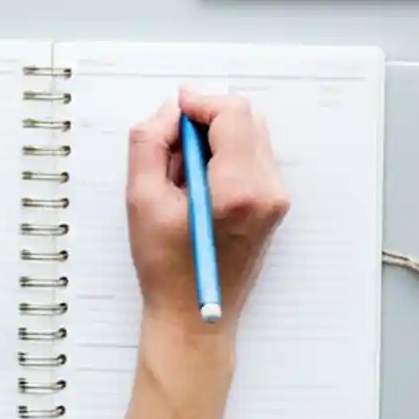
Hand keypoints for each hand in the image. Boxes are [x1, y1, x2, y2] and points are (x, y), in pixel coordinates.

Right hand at [116, 89, 288, 418]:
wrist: (194, 316)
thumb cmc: (165, 267)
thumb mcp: (141, 199)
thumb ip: (151, 142)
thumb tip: (172, 110)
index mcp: (239, 190)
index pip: (233, 114)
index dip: (200, 102)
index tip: (175, 109)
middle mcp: (268, 190)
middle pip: (247, 119)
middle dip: (207, 121)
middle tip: (173, 149)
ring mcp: (277, 198)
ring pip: (250, 136)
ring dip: (215, 140)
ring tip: (182, 175)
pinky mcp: (275, 204)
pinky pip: (253, 158)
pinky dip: (226, 157)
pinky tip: (199, 186)